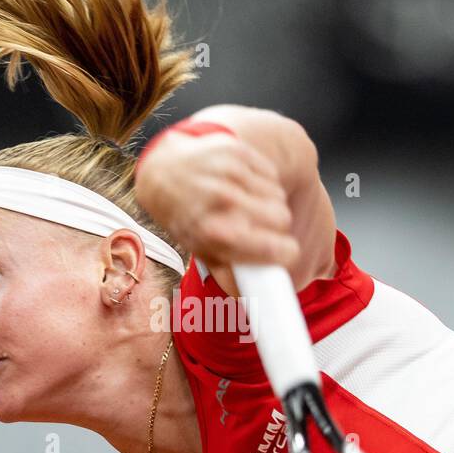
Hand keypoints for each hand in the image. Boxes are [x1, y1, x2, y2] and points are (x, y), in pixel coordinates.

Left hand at [135, 129, 299, 269]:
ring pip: (278, 197)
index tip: (287, 252)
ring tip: (248, 206)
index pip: (275, 248)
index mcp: (214, 233)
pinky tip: (244, 187)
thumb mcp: (203, 252)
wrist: (166, 174)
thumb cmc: (189, 218)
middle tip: (260, 227)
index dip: (286, 252)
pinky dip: (264, 183)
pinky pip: (271, 174)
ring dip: (270, 204)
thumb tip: (262, 299)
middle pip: (282, 219)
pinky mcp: (237, 153)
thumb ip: (233, 276)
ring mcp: (230, 174)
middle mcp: (222, 201)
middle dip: (277, 227)